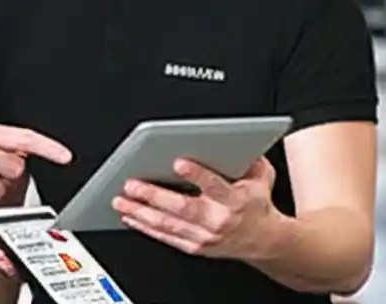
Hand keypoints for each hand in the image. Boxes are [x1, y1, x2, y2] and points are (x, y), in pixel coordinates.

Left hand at [112, 156, 284, 260]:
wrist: (264, 241)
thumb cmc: (256, 203)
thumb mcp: (261, 176)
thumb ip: (249, 158)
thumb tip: (235, 138)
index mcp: (234, 200)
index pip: (214, 185)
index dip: (196, 175)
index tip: (178, 163)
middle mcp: (217, 220)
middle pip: (182, 208)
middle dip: (154, 196)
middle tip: (132, 184)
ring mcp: (204, 237)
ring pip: (168, 225)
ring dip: (141, 212)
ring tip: (120, 201)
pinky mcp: (195, 247)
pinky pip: (165, 237)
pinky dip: (145, 227)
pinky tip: (130, 216)